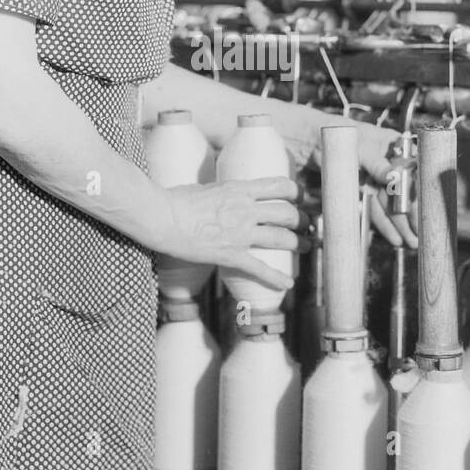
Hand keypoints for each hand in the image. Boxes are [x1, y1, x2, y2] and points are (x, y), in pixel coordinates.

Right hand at [161, 178, 308, 292]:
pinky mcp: (230, 254)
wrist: (161, 217)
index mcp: (239, 189)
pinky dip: (276, 277)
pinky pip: (259, 268)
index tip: (300, 198)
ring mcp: (239, 233)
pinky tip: (287, 284)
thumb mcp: (207, 187)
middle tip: (308, 225)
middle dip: (302, 220)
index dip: (295, 192)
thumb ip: (224, 191)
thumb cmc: (176, 199)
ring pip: (280, 238)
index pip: (279, 185)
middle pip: (286, 213)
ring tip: (307, 246)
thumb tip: (229, 192)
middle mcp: (245, 209)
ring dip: (298, 243)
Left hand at [311, 118, 408, 248]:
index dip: (417, 195)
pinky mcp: (360, 191)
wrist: (305, 139)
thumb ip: (377, 164)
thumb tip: (395, 178)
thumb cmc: (334, 135)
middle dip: (411, 216)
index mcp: (392, 147)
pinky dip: (384, 224)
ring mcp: (373, 179)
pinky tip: (394, 237)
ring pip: (390, 205)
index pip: (411, 173)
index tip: (424, 212)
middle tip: (419, 236)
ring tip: (410, 242)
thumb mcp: (358, 148)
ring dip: (400, 225)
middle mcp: (386, 164)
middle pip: (402, 194)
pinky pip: (374, 209)